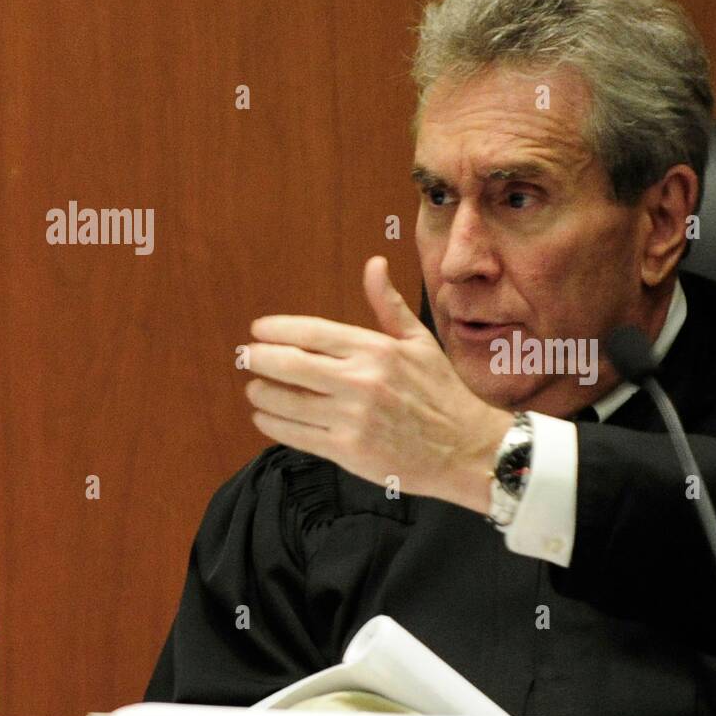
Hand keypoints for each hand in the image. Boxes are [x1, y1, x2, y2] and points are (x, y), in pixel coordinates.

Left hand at [244, 256, 513, 512]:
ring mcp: (353, 418)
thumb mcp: (420, 342)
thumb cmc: (443, 394)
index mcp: (377, 350)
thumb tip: (374, 264)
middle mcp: (361, 381)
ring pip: (286, 402)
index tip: (259, 331)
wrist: (467, 449)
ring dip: (261, 393)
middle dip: (258, 359)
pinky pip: (296, 434)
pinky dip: (273, 424)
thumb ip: (388, 305)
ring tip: (256, 388)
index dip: (277, 330)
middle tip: (247, 357)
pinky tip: (267, 416)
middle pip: (289, 364)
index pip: (311, 333)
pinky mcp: (348, 451)